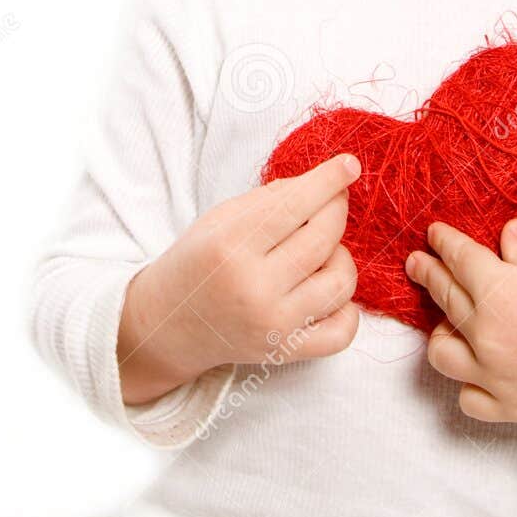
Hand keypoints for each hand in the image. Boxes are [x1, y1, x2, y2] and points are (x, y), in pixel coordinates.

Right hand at [117, 152, 362, 402]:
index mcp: (230, 245)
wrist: (166, 326)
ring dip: (340, 257)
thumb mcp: (219, 218)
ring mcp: (272, 324)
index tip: (350, 165)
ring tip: (318, 252)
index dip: (328, 181)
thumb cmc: (196, 263)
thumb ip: (270, 199)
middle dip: (336, 209)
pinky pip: (342, 331)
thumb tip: (322, 183)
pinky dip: (346, 308)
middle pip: (324, 238)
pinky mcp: (285, 351)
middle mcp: (254, 286)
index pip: (294, 205)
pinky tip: (326, 292)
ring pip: (341, 282)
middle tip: (332, 200)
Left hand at [404, 219, 516, 424]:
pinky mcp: (509, 407)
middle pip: (446, 298)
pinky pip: (468, 396)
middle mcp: (486, 335)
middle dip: (431, 275)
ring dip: (443, 331)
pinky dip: (468, 381)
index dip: (444, 243)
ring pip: (442, 353)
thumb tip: (508, 235)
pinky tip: (476, 369)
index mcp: (498, 292)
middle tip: (420, 264)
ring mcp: (494, 376)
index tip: (434, 235)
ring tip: (450, 321)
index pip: (459, 260)